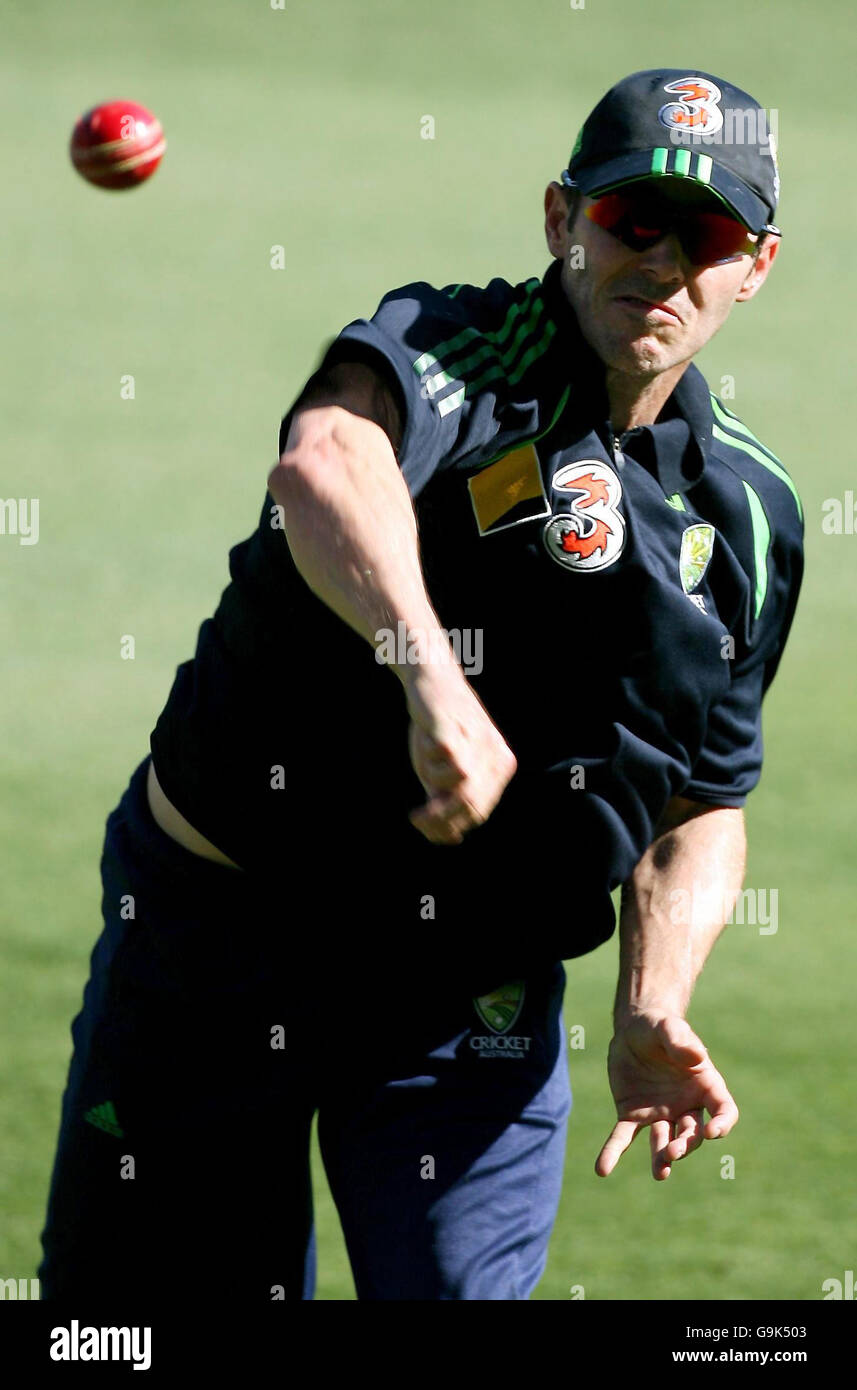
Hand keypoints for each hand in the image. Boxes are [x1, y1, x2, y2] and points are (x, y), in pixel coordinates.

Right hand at [402, 664, 516, 844]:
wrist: (430, 680)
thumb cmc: (437, 729)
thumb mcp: (444, 770)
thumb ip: (447, 801)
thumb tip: (450, 839)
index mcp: (500, 766)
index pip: (477, 812)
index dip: (449, 827)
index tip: (424, 828)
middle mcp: (496, 756)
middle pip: (471, 806)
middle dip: (439, 819)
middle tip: (416, 818)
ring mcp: (480, 743)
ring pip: (460, 788)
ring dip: (433, 782)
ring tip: (423, 762)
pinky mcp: (460, 731)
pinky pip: (445, 763)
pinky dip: (428, 758)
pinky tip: (426, 740)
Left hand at [595, 1012, 738, 1180]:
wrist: (634, 1030)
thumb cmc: (659, 1027)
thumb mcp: (668, 1027)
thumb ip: (680, 1040)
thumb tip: (696, 1057)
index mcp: (705, 1085)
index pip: (724, 1111)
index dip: (722, 1124)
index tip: (713, 1132)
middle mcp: (686, 1106)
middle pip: (692, 1133)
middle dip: (685, 1145)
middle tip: (673, 1152)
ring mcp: (660, 1114)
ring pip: (663, 1142)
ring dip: (661, 1158)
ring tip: (661, 1173)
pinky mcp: (632, 1115)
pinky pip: (624, 1137)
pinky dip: (613, 1153)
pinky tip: (602, 1169)